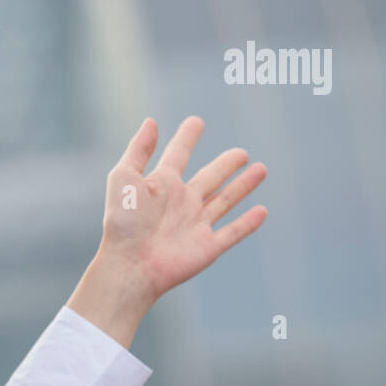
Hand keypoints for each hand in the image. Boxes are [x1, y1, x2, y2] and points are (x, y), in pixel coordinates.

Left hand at [99, 116, 266, 302]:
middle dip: (226, 165)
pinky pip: (233, 232)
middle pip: (209, 178)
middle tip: (242, 153)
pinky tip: (262, 211)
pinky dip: (248, 223)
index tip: (196, 121)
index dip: (187, 138)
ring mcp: (195, 225)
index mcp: (161, 185)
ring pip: (225, 201)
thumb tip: (151, 122)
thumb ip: (138, 149)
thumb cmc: (123, 221)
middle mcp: (181, 203)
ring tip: (261, 169)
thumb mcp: (124, 177)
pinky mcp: (208, 247)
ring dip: (243, 186)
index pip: (178, 154)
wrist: (130, 264)